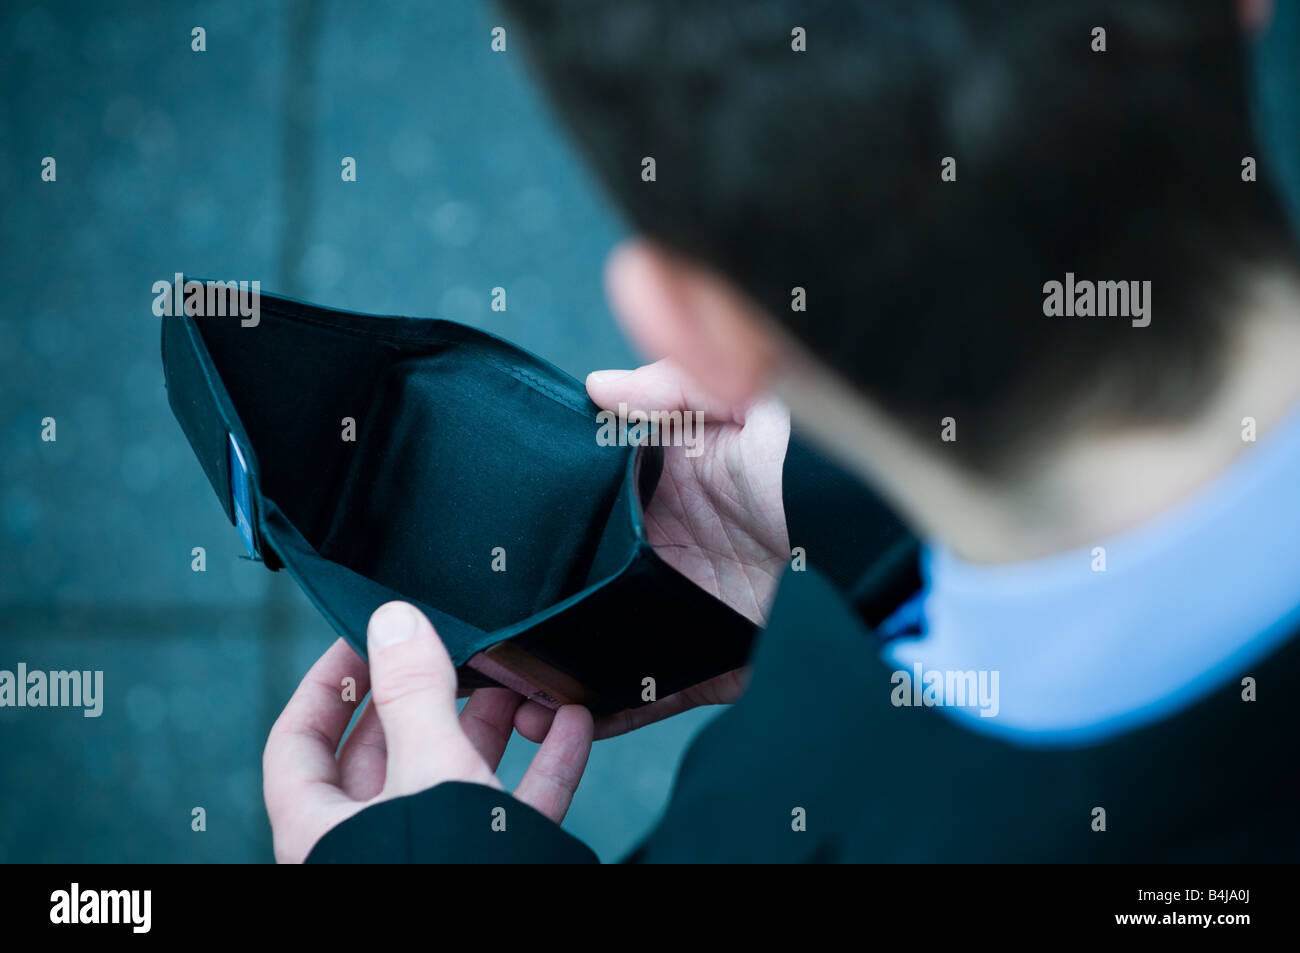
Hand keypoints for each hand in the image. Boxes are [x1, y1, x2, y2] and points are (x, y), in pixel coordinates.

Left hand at [263, 602, 593, 862]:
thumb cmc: (447, 878)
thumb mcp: (429, 774)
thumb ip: (413, 695)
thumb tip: (393, 619)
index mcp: (323, 829)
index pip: (300, 742)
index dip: (327, 682)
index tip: (365, 635)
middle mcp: (372, 845)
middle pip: (387, 751)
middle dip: (426, 694)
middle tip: (455, 648)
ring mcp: (433, 856)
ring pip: (455, 776)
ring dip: (491, 725)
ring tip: (519, 682)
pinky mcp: (491, 868)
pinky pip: (513, 810)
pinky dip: (543, 767)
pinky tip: (572, 727)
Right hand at [517, 358, 790, 740]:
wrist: (867, 550)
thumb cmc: (809, 466)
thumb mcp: (744, 404)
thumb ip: (672, 390)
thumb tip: (597, 387)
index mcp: (674, 492)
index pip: (595, 506)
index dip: (548, 524)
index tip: (496, 538)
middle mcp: (674, 555)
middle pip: (593, 583)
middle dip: (541, 606)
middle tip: (485, 628)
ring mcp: (691, 615)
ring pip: (609, 644)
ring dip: (561, 665)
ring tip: (509, 688)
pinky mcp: (717, 667)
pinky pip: (654, 695)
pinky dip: (612, 710)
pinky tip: (564, 719)